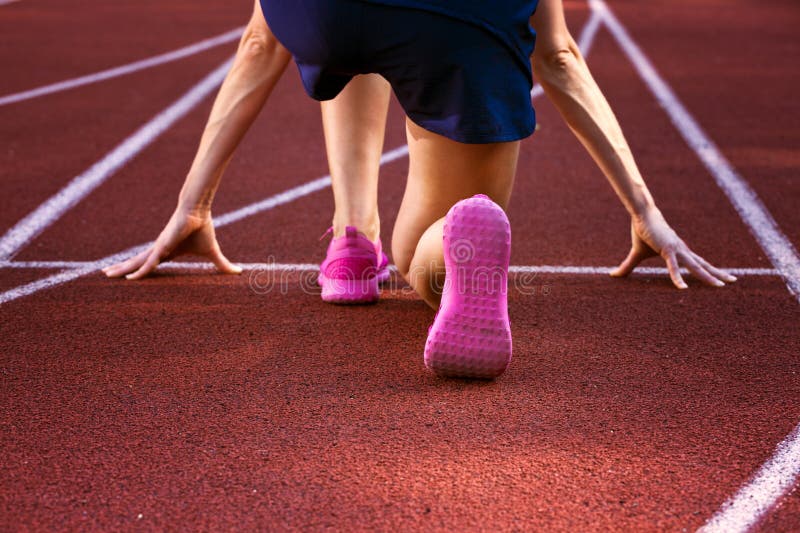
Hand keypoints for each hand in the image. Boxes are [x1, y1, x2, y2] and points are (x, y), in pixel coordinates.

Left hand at [102, 209, 241, 279]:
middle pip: (136, 262)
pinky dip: (139, 271)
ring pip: (136, 263)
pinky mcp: (160, 247)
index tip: (129, 276)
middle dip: (121, 268)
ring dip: (121, 269)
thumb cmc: (203, 229)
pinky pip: (148, 263)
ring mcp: (157, 249)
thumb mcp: (213, 252)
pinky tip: (130, 278)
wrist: (198, 212)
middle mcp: (158, 250)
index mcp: (168, 252)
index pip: (150, 264)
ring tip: (106, 275)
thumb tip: (240, 272)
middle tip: (106, 275)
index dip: (140, 269)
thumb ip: (222, 265)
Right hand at [610, 208, 736, 288]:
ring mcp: (677, 250)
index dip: (709, 269)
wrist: (642, 214)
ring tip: (721, 285)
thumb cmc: (642, 231)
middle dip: (718, 273)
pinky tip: (684, 288)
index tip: (722, 276)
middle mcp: (682, 250)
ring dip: (709, 276)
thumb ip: (627, 267)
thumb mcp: (636, 254)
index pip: (698, 262)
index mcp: (679, 251)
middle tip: (734, 281)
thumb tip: (612, 276)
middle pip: (703, 264)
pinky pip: (674, 267)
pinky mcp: (668, 250)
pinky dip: (679, 278)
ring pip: (696, 267)